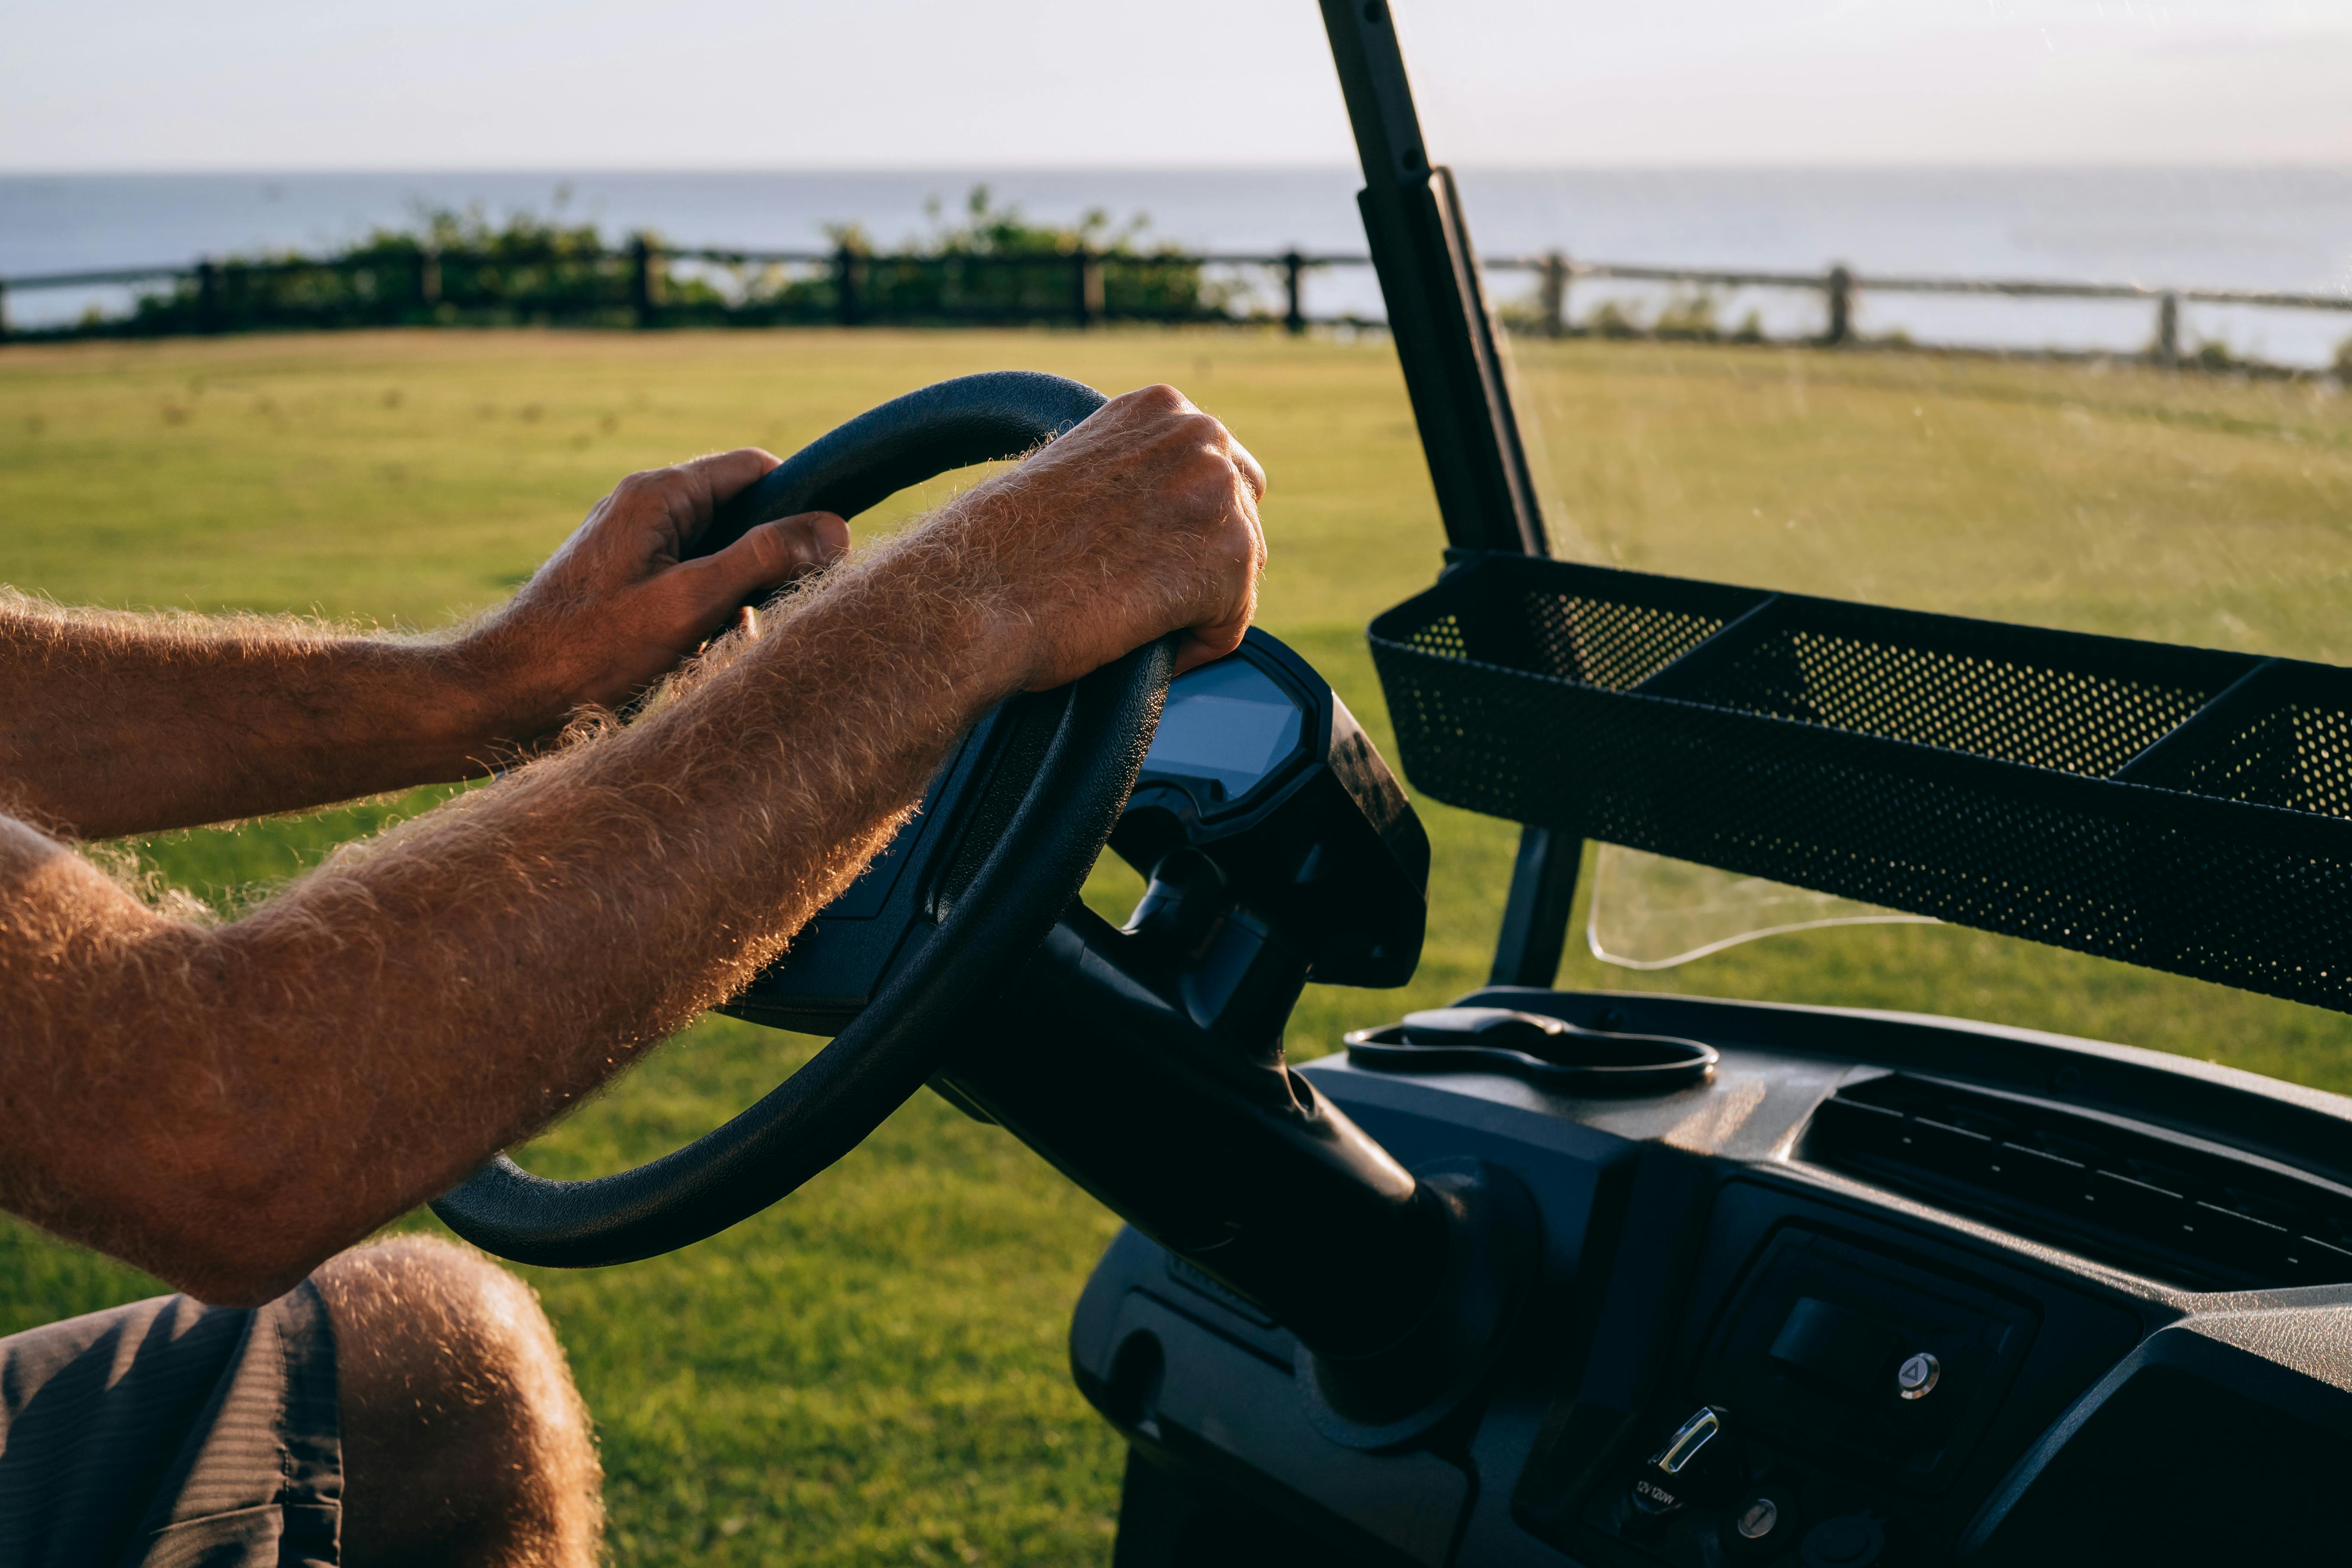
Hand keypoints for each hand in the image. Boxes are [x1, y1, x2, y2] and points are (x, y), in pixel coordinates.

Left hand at [468, 450, 848, 726]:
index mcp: (658, 495)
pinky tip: (699, 655)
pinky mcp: (625, 585)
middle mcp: (644, 509)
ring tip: (727, 641)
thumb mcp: (689, 603)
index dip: (800, 502)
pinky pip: (691, 586)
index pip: (755, 469)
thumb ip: (763, 559)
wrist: (504, 699)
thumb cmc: (590, 651)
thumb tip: (836, 529)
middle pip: (740, 514)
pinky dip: (709, 616)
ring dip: (739, 597)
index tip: (826, 553)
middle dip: (769, 560)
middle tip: (779, 609)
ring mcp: (632, 547)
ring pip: (719, 556)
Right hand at [940, 385, 1266, 690]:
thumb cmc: (1002, 549)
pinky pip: (1232, 621)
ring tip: (1131, 620)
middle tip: (1140, 597)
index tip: (1147, 559)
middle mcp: (1198, 434)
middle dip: (1199, 562)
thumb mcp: (1076, 473)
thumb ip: (1133, 474)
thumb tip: (1162, 516)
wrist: (974, 593)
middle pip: (1239, 516)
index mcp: (1159, 407)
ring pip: (1239, 571)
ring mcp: (1217, 491)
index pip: (1214, 469)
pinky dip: (1196, 647)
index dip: (1184, 526)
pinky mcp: (1228, 557)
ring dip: (1195, 606)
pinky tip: (1146, 646)